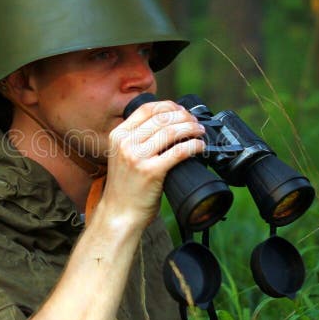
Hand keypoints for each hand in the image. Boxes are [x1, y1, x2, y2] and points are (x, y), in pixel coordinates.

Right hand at [94, 100, 204, 231]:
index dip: (168, 105)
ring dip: (191, 128)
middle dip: (184, 116)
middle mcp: (126, 143)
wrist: (119, 214)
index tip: (181, 110)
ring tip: (200, 132)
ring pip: (171, 132)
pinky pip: (178, 152)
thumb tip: (168, 124)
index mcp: (118, 135)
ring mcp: (137, 157)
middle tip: (195, 122)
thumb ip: (137, 140)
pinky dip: (193, 146)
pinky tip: (200, 146)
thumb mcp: (122, 155)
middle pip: (162, 118)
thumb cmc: (125, 187)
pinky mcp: (151, 172)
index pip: (146, 109)